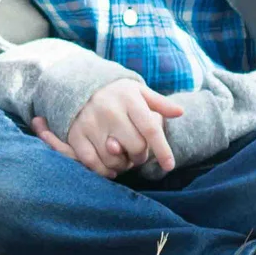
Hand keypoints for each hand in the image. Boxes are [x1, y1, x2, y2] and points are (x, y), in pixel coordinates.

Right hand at [31, 80, 184, 178]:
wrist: (78, 84)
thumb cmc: (116, 93)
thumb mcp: (138, 91)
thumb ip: (159, 103)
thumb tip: (180, 112)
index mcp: (128, 98)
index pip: (150, 129)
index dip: (162, 150)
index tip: (169, 166)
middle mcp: (109, 110)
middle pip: (135, 147)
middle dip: (140, 155)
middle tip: (137, 152)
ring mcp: (90, 123)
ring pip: (114, 158)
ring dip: (122, 164)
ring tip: (122, 155)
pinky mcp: (75, 135)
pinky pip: (92, 162)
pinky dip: (103, 170)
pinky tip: (110, 168)